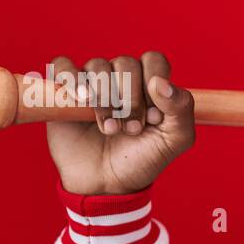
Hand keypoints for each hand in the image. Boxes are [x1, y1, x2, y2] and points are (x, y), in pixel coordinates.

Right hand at [44, 51, 195, 195]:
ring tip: (110, 129)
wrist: (107, 183)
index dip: (154, 84)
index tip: (154, 116)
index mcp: (150, 84)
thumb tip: (160, 83)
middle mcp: (122, 78)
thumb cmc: (143, 158)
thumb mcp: (175, 140)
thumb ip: (181, 108)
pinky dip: (70, 77)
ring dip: (105, 99)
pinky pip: (62, 65)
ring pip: (97, 65)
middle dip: (130, 99)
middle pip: (126, 63)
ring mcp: (92, 82)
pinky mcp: (64, 91)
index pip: (154, 60)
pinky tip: (81, 99)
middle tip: (131, 130)